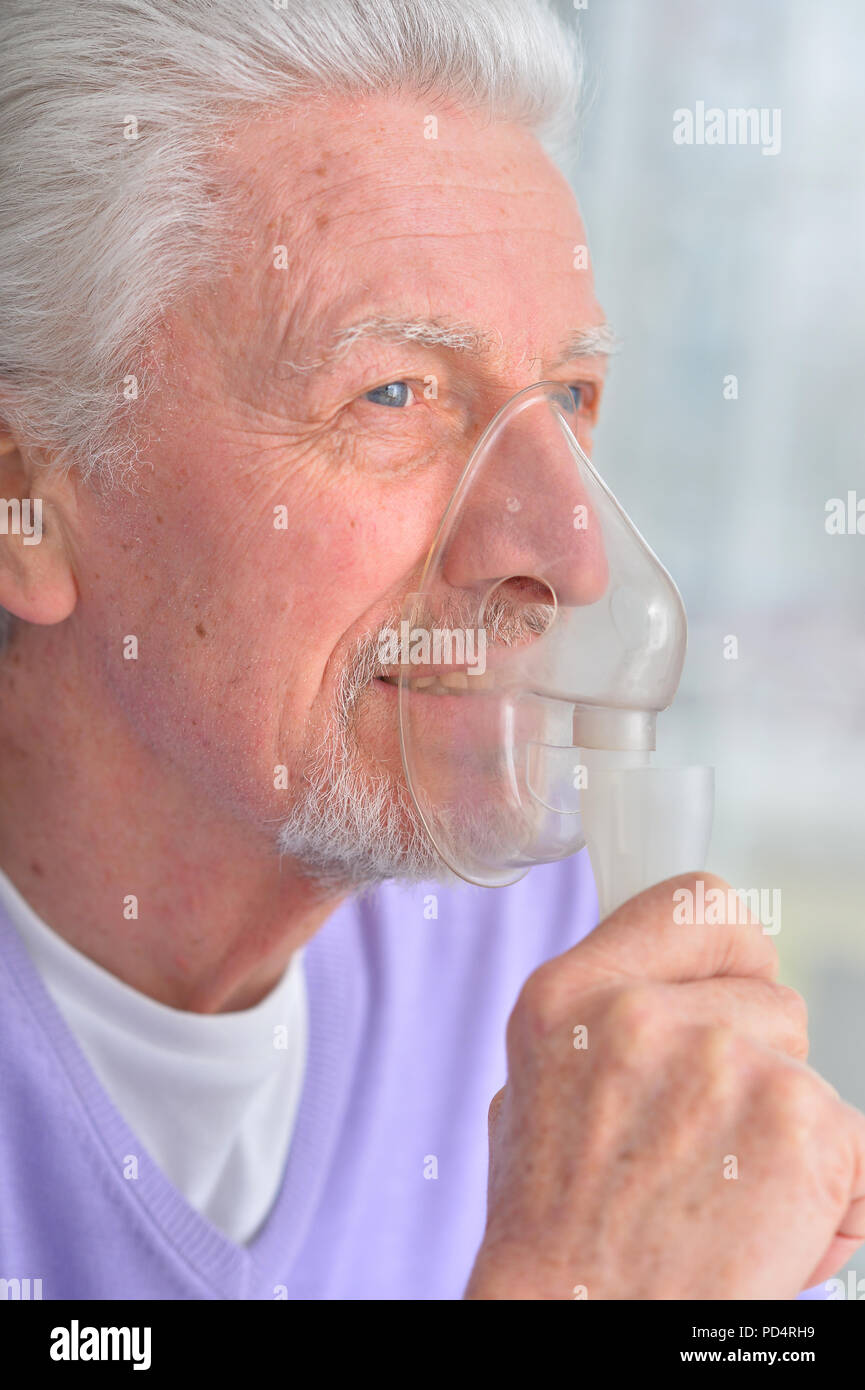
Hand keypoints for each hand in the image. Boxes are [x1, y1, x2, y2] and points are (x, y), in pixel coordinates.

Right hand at [465, 873, 864, 1299]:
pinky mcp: (800, 1128)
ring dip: (789, 1134)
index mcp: (570, 995)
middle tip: (708, 1146)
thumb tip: (680, 991)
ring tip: (726, 1200)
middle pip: (770, 998)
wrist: (577, 1324)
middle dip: (760, 1066)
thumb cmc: (557, 1230)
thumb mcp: (536, 1086)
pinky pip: (854, 1142)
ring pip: (810, 1074)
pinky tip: (768, 1231)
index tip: (737, 987)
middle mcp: (645, 1013)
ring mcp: (727, 1064)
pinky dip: (833, 1192)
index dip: (733, 951)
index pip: (697, 901)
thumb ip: (606, 1019)